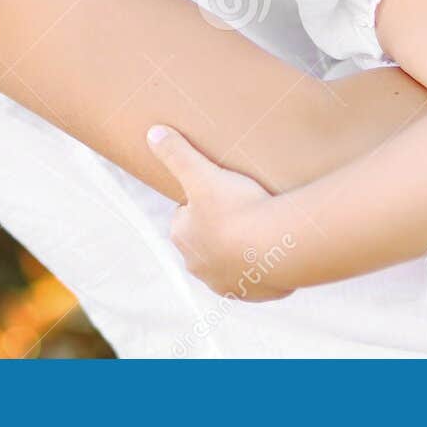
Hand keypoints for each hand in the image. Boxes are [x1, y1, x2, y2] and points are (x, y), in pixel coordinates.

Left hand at [146, 125, 291, 300]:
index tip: (222, 192)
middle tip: (244, 207)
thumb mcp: (202, 173)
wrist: (274, 245)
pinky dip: (262, 266)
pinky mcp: (253, 294)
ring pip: (230, 262)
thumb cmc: (236, 207)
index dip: (203, 202)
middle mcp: (198, 265)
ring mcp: (226, 282)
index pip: (185, 216)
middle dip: (220, 228)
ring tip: (261, 227)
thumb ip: (176, 153)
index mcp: (182, 236)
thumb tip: (151, 132)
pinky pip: (256, 279)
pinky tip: (274, 250)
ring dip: (241, 249)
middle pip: (206, 241)